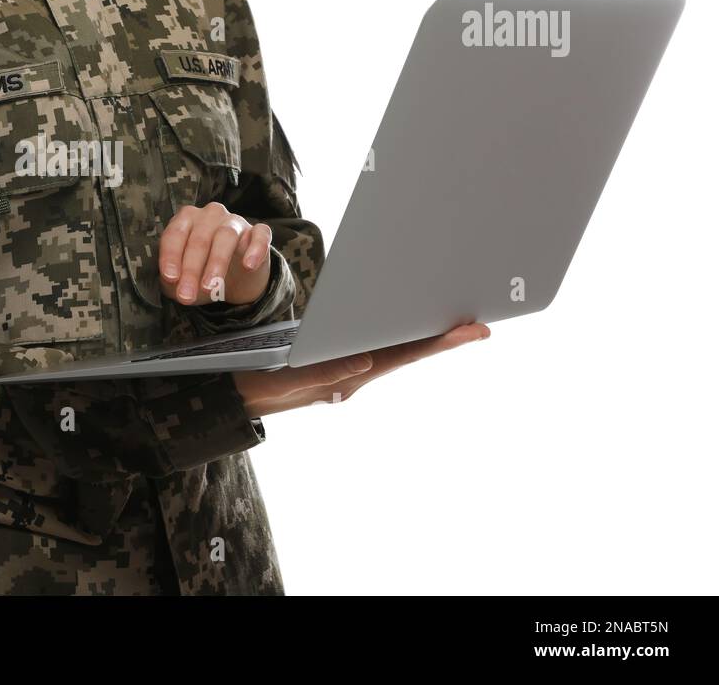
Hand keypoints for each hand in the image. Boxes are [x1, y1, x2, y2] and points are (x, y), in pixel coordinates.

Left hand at [159, 203, 273, 305]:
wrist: (235, 278)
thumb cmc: (200, 271)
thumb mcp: (181, 277)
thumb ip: (173, 279)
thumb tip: (173, 283)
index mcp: (186, 220)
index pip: (175, 234)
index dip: (171, 257)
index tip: (170, 278)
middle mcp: (210, 215)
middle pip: (199, 239)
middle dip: (191, 270)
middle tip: (187, 295)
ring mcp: (236, 222)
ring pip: (226, 236)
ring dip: (217, 262)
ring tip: (211, 287)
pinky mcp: (259, 233)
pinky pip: (260, 235)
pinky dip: (255, 249)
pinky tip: (248, 266)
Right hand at [233, 322, 490, 416]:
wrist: (240, 397)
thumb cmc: (259, 387)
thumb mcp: (286, 382)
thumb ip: (324, 374)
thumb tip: (365, 361)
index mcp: (348, 379)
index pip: (402, 356)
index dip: (438, 342)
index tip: (473, 330)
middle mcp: (355, 375)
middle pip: (406, 351)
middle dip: (443, 337)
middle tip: (480, 324)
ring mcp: (348, 372)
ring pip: (394, 350)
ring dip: (423, 337)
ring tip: (454, 321)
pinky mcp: (338, 366)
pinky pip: (377, 350)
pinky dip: (399, 339)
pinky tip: (410, 326)